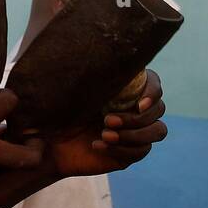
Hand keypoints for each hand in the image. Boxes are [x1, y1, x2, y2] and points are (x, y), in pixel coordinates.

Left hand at [45, 69, 167, 176]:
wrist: (49, 141)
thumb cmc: (59, 110)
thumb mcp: (74, 90)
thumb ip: (93, 75)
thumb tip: (104, 55)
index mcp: (126, 88)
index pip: (154, 84)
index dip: (152, 93)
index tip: (137, 104)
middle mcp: (135, 108)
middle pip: (159, 110)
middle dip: (136, 117)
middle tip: (107, 120)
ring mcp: (136, 130)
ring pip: (158, 131)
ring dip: (133, 134)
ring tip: (104, 134)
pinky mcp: (130, 152)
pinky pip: (141, 152)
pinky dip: (120, 149)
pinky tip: (96, 145)